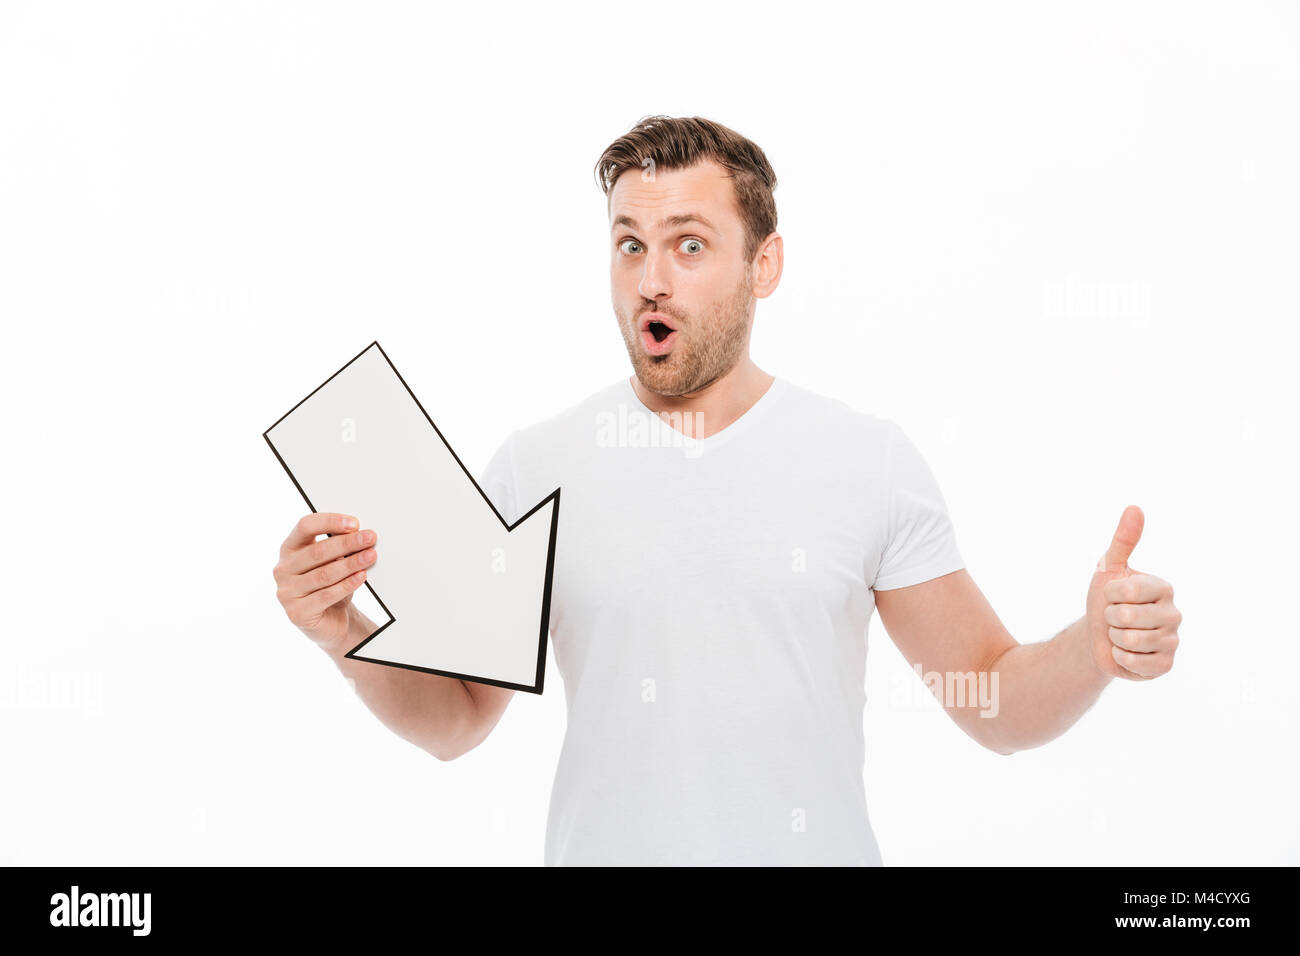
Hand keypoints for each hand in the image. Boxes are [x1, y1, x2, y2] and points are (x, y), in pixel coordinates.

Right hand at [272, 512, 377, 648]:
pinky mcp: (297, 612)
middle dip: (347, 543)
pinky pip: (326, 596)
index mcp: (289, 549)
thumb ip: (338, 548)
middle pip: (317, 551)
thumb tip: (360, 533)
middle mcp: (283, 569)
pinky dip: (347, 585)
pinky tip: (361, 577)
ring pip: (323, 574)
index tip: (354, 523)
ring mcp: (287, 592)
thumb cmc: (330, 585)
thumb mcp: (333, 561)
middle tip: (370, 538)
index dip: (330, 522)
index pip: (305, 527)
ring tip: (370, 556)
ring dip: (351, 563)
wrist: (329, 620)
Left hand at [1084, 505, 1180, 679]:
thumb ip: (1123, 540)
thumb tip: (1135, 508)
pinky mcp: (1165, 665)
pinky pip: (1137, 663)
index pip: (1127, 590)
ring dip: (1115, 638)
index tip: (1111, 595)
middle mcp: (1174, 613)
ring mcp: (1172, 641)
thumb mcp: (1109, 568)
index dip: (1109, 595)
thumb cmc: (1107, 599)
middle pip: (1128, 617)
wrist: (1099, 637)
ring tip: (1120, 634)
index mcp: (1164, 588)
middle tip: (1115, 618)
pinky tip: (1127, 653)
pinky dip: (1122, 658)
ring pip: (1131, 640)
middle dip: (1110, 618)